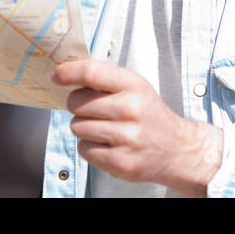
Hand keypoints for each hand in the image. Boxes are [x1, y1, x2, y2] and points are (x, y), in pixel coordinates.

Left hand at [53, 59, 223, 196]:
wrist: (178, 149)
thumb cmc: (150, 115)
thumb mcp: (135, 87)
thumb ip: (105, 79)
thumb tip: (66, 71)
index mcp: (133, 85)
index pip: (91, 72)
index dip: (67, 72)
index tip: (57, 75)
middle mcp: (130, 109)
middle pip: (76, 102)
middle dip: (78, 106)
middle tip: (94, 110)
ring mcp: (126, 137)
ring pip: (77, 127)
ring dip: (84, 128)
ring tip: (105, 129)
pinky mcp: (120, 162)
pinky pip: (84, 149)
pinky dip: (90, 147)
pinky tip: (108, 144)